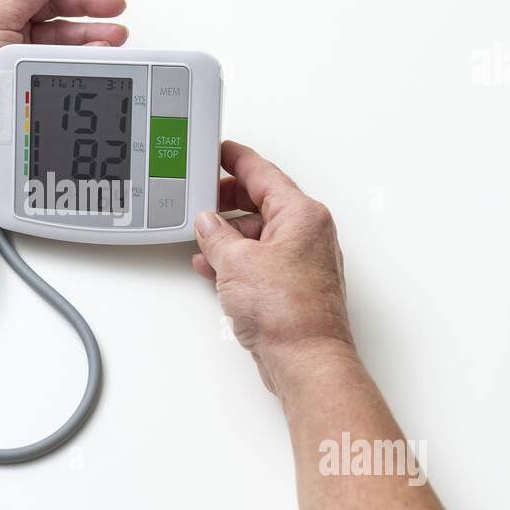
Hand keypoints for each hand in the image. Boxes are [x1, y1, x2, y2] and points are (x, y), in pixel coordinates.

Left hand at [0, 0, 126, 131]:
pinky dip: (77, 50)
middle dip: (85, 1)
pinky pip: (57, 51)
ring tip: (112, 34)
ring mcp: (13, 39)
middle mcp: (0, 12)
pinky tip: (94, 50)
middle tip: (113, 5)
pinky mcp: (22, 64)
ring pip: (59, 27)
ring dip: (87, 29)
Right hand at [192, 141, 355, 393]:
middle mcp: (307, 234)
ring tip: (202, 235)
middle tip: (202, 194)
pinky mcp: (292, 285)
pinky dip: (235, 259)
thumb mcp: (236, 262)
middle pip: (261, 202)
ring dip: (228, 234)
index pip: (264, 173)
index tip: (221, 150)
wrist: (305, 360)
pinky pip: (259, 259)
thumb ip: (216, 236)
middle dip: (227, 200)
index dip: (237, 159)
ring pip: (257, 233)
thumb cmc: (289, 313)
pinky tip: (214, 265)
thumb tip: (207, 224)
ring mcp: (302, 261)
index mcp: (302, 215)